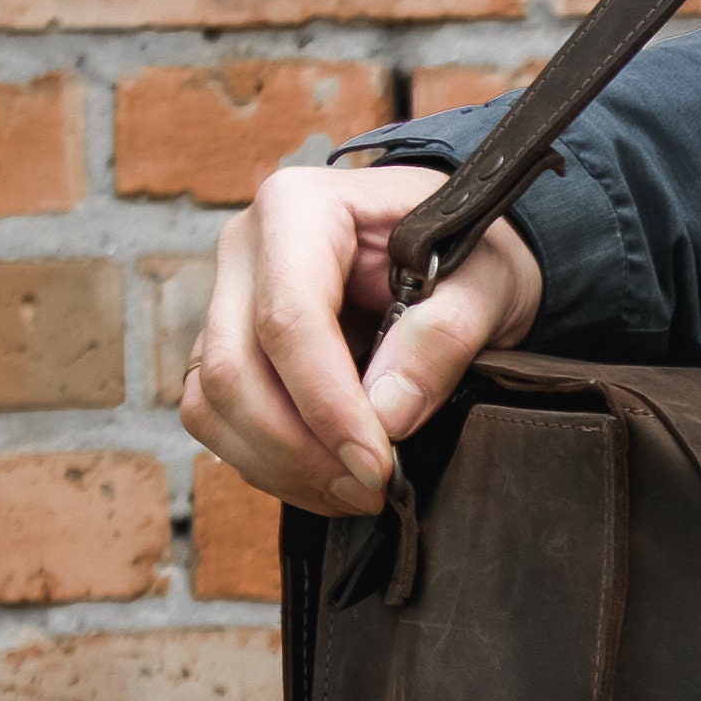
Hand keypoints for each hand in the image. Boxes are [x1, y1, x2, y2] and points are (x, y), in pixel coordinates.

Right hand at [180, 163, 544, 515]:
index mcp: (301, 209)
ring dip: (280, 464)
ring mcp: (228, 299)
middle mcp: (247, 249)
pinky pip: (218, 418)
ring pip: (213, 401)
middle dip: (299, 448)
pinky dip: (268, 461)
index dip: (327, 405)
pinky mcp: (228, 346)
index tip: (376, 463)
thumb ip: (442, 337)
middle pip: (234, 369)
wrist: (454, 256)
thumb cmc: (467, 256)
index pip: (288, 319)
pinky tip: (328, 479)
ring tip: (354, 491)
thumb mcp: (487, 282)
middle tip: (370, 490)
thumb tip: (387, 413)